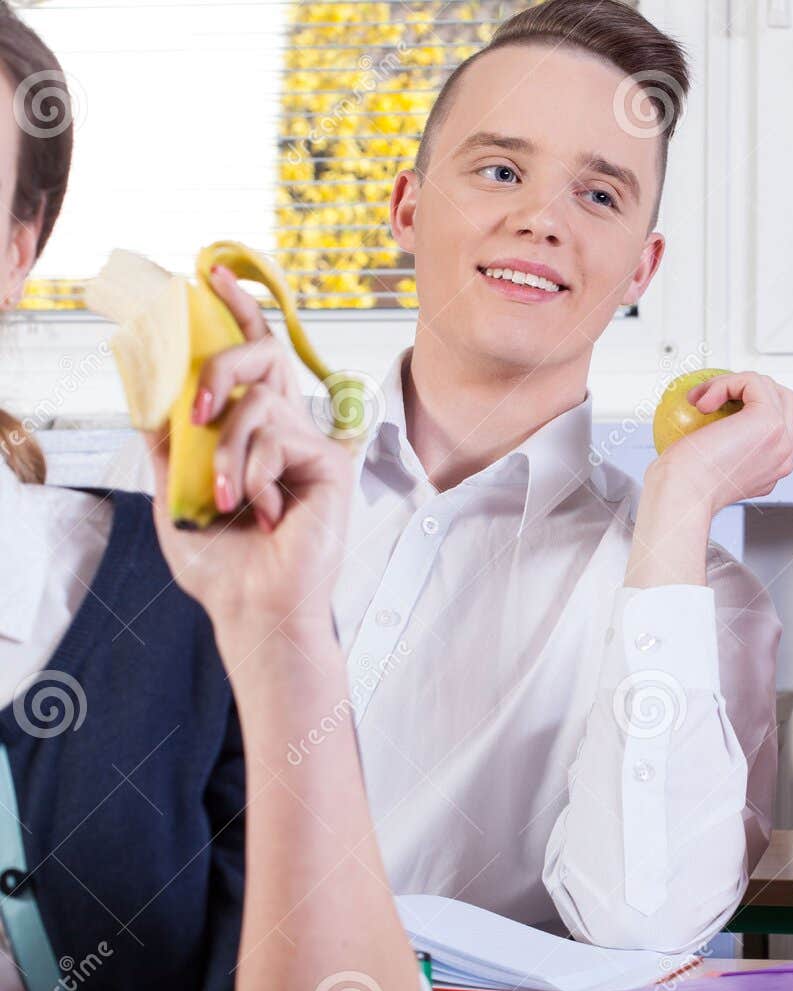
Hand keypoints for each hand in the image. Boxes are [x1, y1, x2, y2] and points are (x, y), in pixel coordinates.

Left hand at [144, 265, 353, 642]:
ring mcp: (309, 444)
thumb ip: (171, 441)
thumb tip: (155, 394)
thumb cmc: (221, 561)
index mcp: (252, 433)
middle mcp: (285, 430)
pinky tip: (260, 509)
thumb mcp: (177, 492)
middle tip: (196, 406)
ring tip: (225, 496)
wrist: (254, 605)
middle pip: (261, 356)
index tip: (213, 274)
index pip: (250, 360)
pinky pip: (277, 436)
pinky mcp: (329, 462)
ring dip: (229, 449)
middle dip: (221, 363)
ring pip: (260, 401)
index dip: (237, 313)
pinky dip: (254, 472)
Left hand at [646, 372, 792, 517]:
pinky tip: (701, 402)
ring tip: (699, 401)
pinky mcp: (770, 420)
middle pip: (782, 400)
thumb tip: (713, 421)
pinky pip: (751, 382)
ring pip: (766, 386)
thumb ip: (725, 446)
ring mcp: (783, 437)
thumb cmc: (683, 485)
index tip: (715, 410)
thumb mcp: (711, 466)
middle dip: (746, 389)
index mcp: (775, 468)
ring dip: (728, 384)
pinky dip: (723, 384)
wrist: (682, 494)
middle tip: (709, 398)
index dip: (750, 407)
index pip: (780, 424)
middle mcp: (785, 455)